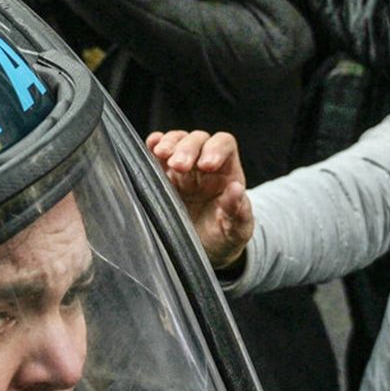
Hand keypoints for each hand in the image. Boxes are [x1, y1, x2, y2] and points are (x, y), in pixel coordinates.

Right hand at [146, 130, 252, 269]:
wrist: (203, 251)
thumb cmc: (224, 236)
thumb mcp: (237, 230)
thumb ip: (238, 211)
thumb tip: (237, 189)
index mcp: (226, 171)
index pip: (224, 144)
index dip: (216, 149)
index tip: (206, 166)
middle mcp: (204, 164)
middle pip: (198, 139)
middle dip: (187, 148)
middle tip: (178, 165)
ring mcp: (181, 168)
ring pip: (176, 140)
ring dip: (169, 143)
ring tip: (161, 155)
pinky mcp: (162, 175)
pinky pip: (157, 152)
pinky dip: (153, 145)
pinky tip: (150, 147)